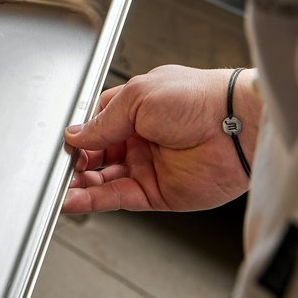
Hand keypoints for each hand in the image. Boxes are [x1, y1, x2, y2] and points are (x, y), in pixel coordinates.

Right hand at [62, 65, 259, 214]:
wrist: (237, 126)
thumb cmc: (198, 99)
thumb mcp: (138, 97)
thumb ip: (102, 121)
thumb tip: (75, 134)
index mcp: (135, 109)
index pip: (94, 126)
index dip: (77, 137)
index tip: (63, 145)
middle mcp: (139, 138)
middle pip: (95, 156)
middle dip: (75, 163)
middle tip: (60, 169)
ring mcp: (148, 166)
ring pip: (102, 179)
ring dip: (79, 185)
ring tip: (59, 188)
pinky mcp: (157, 192)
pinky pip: (118, 197)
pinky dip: (94, 200)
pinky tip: (74, 199)